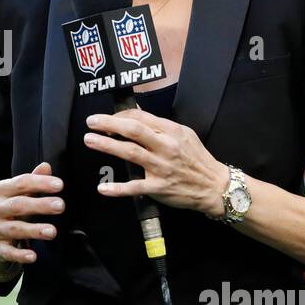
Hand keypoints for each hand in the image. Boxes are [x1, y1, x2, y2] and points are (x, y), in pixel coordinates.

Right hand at [0, 161, 65, 270]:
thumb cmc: (10, 209)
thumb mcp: (19, 193)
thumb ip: (33, 181)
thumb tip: (46, 166)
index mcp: (0, 190)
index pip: (21, 183)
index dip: (40, 183)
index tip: (60, 185)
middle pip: (18, 205)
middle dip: (40, 205)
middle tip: (61, 206)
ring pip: (14, 229)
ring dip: (34, 230)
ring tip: (53, 231)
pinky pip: (7, 252)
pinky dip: (20, 254)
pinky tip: (33, 256)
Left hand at [84, 109, 227, 216]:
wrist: (214, 186)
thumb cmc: (197, 159)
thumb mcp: (184, 135)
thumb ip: (161, 127)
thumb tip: (135, 119)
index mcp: (171, 131)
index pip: (140, 117)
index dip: (120, 115)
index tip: (106, 118)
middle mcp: (165, 147)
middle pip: (133, 130)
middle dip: (109, 123)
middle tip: (91, 122)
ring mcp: (161, 167)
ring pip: (130, 153)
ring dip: (107, 145)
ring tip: (90, 140)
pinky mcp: (159, 187)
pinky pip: (135, 187)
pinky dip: (118, 188)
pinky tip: (102, 187)